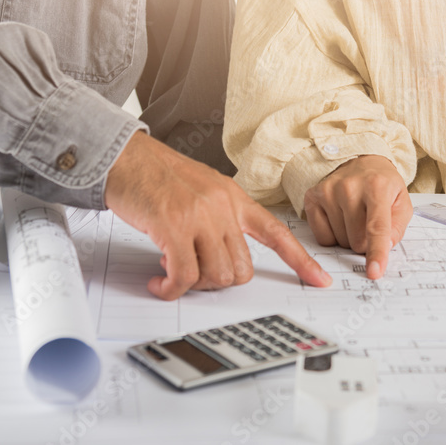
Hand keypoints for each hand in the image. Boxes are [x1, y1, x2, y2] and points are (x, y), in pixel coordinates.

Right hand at [105, 132, 331, 299]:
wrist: (125, 157)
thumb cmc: (157, 175)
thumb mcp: (202, 190)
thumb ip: (219, 218)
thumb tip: (221, 258)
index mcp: (234, 197)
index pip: (277, 232)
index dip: (301, 260)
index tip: (320, 280)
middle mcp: (223, 206)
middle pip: (242, 269)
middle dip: (218, 282)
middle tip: (195, 275)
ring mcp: (200, 216)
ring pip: (216, 275)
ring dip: (193, 285)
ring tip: (173, 274)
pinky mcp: (173, 226)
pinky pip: (184, 276)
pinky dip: (171, 289)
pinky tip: (160, 284)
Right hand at [303, 155, 411, 279]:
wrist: (360, 162)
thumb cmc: (382, 184)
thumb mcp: (401, 202)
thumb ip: (397, 228)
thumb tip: (384, 247)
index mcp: (377, 187)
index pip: (376, 227)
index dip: (376, 252)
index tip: (374, 272)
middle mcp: (349, 187)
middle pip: (357, 241)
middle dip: (366, 242)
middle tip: (369, 222)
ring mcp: (328, 191)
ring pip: (340, 242)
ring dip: (350, 237)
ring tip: (355, 216)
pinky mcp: (312, 197)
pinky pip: (322, 237)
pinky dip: (333, 235)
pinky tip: (339, 218)